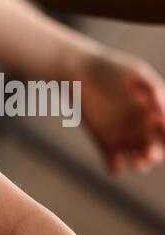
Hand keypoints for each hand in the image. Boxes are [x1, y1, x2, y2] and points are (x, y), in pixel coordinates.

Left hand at [76, 45, 164, 174]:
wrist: (79, 70)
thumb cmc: (112, 68)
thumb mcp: (137, 74)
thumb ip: (154, 90)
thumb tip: (164, 114)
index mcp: (155, 113)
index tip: (161, 135)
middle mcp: (142, 128)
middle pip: (155, 150)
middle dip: (155, 154)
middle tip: (148, 153)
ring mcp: (124, 137)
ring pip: (139, 161)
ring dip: (141, 165)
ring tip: (137, 161)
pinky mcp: (104, 142)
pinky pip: (114, 164)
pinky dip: (116, 167)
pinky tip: (114, 161)